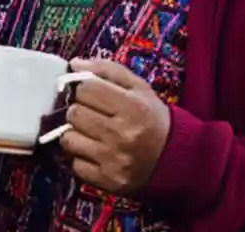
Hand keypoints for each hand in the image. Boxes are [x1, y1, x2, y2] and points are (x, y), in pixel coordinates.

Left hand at [58, 58, 170, 195]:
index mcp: (132, 107)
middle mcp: (122, 134)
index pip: (86, 89)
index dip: (83, 89)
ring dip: (75, 134)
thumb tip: (74, 64)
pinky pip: (75, 165)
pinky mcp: (107, 180)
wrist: (175, 159)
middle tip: (92, 115)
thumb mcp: (138, 88)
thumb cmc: (152, 119)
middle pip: (75, 113)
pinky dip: (80, 158)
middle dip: (79, 111)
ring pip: (69, 139)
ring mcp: (113, 160)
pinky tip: (94, 152)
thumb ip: (107, 70)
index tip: (90, 95)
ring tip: (90, 134)